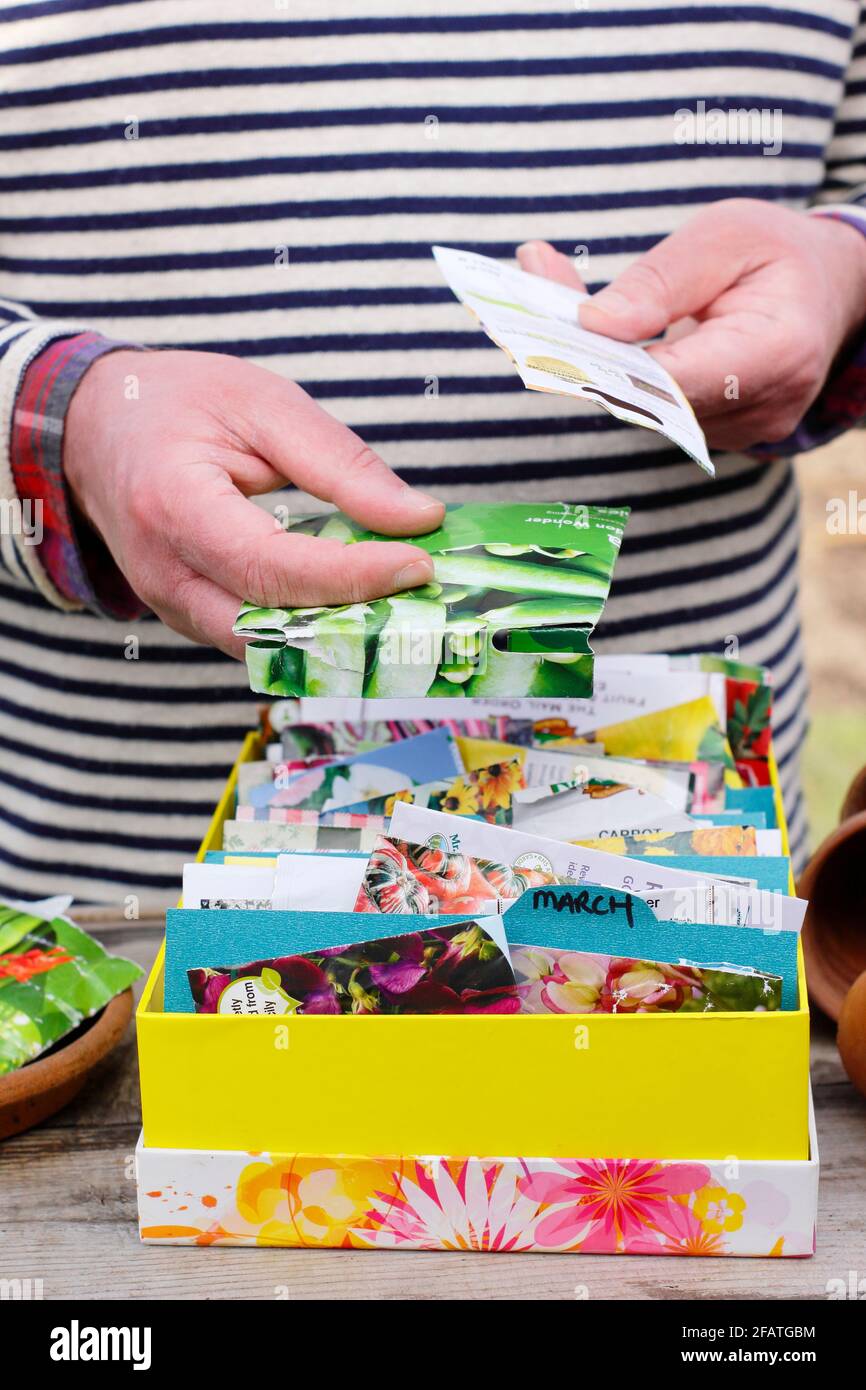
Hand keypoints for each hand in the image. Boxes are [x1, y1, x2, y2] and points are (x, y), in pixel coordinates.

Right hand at [64, 350, 443, 655]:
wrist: (95, 426)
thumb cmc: (177, 403)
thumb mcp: (263, 403)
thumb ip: (341, 463)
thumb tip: (419, 518)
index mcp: (174, 508)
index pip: (273, 568)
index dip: (352, 576)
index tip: (418, 562)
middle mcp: (165, 575)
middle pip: (270, 631)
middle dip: (353, 623)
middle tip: (424, 598)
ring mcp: (171, 607)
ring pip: (267, 651)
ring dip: (337, 636)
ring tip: (402, 604)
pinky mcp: (188, 618)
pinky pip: (257, 644)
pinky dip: (312, 632)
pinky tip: (359, 607)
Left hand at [518, 198, 865, 450]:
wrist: (828, 290)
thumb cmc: (777, 254)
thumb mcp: (726, 235)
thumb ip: (661, 280)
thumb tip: (592, 324)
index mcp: (776, 354)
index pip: (676, 379)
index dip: (608, 367)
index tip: (550, 342)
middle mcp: (762, 408)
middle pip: (650, 400)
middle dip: (585, 356)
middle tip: (526, 308)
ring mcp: (742, 432)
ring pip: (644, 409)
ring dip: (594, 362)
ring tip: (547, 297)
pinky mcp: (719, 435)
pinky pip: (654, 410)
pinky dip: (617, 374)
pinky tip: (584, 335)